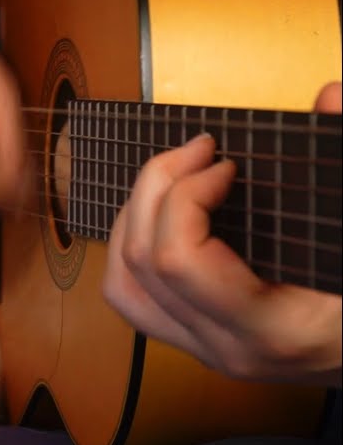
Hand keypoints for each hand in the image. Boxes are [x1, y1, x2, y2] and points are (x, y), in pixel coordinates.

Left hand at [103, 82, 342, 385]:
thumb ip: (342, 167)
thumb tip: (332, 95)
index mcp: (273, 329)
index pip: (178, 262)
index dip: (184, 197)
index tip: (223, 163)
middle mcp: (227, 347)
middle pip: (140, 262)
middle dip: (155, 188)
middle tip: (197, 150)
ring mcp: (204, 348)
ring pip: (123, 285)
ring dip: (133, 217)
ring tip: (173, 177)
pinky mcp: (194, 340)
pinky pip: (133, 296)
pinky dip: (132, 246)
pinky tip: (163, 212)